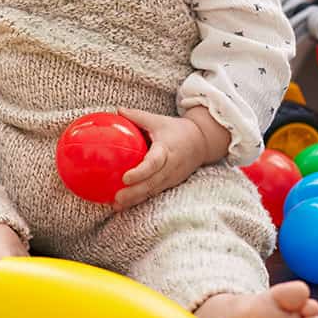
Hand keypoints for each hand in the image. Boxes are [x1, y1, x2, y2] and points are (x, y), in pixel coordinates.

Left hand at [112, 106, 227, 209]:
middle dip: (134, 192)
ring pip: (153, 191)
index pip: (154, 162)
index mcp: (167, 149)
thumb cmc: (176, 130)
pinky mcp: (170, 184)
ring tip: (116, 206)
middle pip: (152, 182)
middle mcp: (171, 166)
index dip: (141, 172)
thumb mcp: (158, 120)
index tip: (125, 178)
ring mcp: (172, 177)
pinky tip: (123, 206)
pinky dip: (140, 200)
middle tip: (116, 198)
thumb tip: (117, 110)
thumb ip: (137, 117)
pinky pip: (154, 193)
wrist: (202, 142)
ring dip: (135, 200)